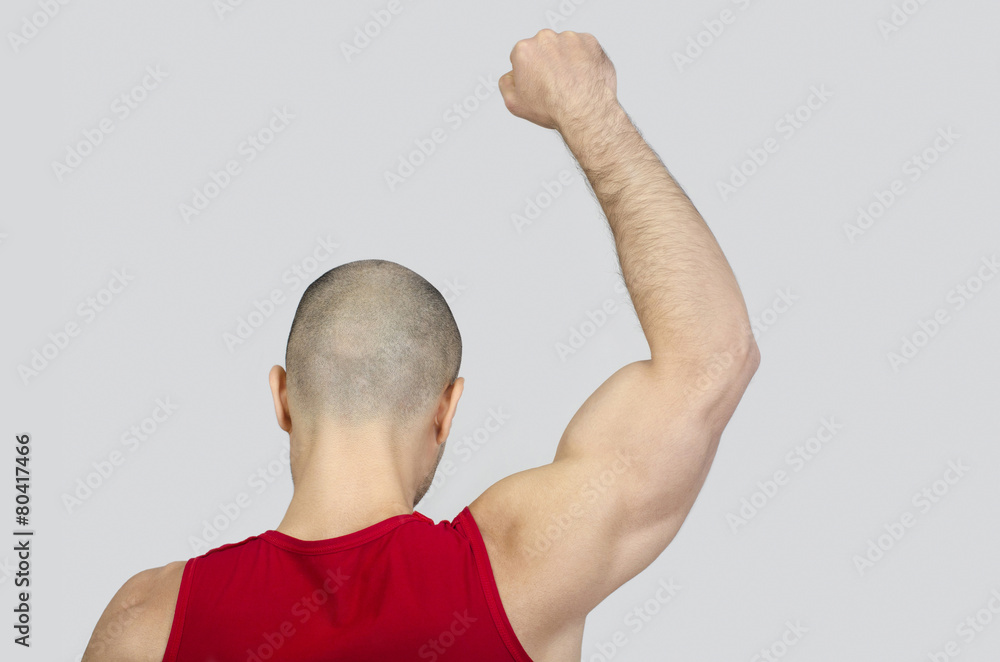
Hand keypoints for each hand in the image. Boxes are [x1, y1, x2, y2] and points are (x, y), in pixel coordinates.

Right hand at [499, 29, 618, 132]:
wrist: (586, 111)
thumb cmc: (553, 108)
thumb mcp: (514, 103)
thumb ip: (506, 83)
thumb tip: (510, 75)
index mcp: (524, 50)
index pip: (522, 56)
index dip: (528, 72)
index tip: (537, 83)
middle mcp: (545, 38)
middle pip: (543, 48)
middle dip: (547, 62)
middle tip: (555, 84)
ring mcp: (569, 38)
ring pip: (564, 47)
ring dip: (565, 60)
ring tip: (571, 82)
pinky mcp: (589, 41)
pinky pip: (583, 48)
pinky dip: (583, 59)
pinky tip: (582, 76)